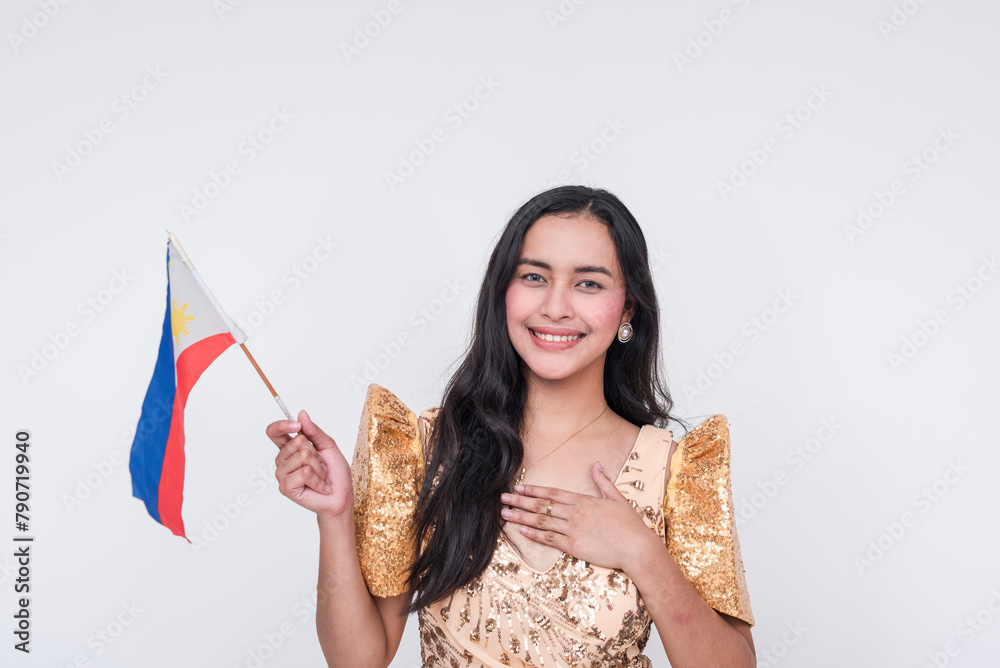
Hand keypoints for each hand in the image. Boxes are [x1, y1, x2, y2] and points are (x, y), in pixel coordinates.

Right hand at [266, 410, 352, 517]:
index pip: (274, 433)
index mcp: (289, 449)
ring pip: (302, 456)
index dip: (282, 425)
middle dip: (315, 452)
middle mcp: (283, 461)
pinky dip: (317, 478)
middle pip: (296, 442)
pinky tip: (318, 485)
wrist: (341, 495)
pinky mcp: (286, 488)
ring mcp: (283, 475)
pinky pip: (304, 472)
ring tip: (320, 476)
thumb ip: (314, 431)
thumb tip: (301, 414)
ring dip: (318, 466)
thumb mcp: (328, 446)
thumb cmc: (335, 473)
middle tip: (320, 464)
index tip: (297, 424)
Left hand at [500, 463, 662, 573]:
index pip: (553, 492)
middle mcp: (575, 513)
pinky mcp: (574, 546)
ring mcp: (573, 529)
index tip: (520, 487)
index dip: (534, 489)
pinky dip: (534, 534)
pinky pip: (549, 539)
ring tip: (505, 513)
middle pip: (542, 505)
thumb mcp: (617, 499)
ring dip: (521, 516)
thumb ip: (603, 482)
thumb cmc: (630, 525)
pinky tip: (521, 530)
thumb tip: (596, 465)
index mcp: (584, 500)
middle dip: (520, 501)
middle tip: (503, 498)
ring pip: (541, 521)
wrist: (637, 548)